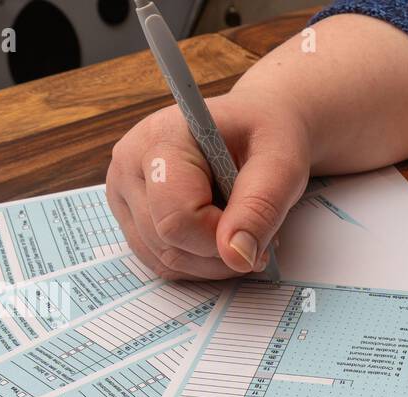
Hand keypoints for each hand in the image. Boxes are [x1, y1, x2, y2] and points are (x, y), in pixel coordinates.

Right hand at [105, 91, 310, 278]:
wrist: (259, 122)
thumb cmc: (269, 133)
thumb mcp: (281, 163)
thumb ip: (260, 207)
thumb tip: (237, 256)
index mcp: (160, 139)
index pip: (176, 218)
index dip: (221, 240)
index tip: (256, 233)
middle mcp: (130, 165)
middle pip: (167, 244)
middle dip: (221, 255)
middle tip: (260, 237)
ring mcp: (125, 192)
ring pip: (164, 260)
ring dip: (212, 263)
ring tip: (244, 233)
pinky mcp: (132, 216)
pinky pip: (162, 262)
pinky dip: (199, 263)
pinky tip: (223, 239)